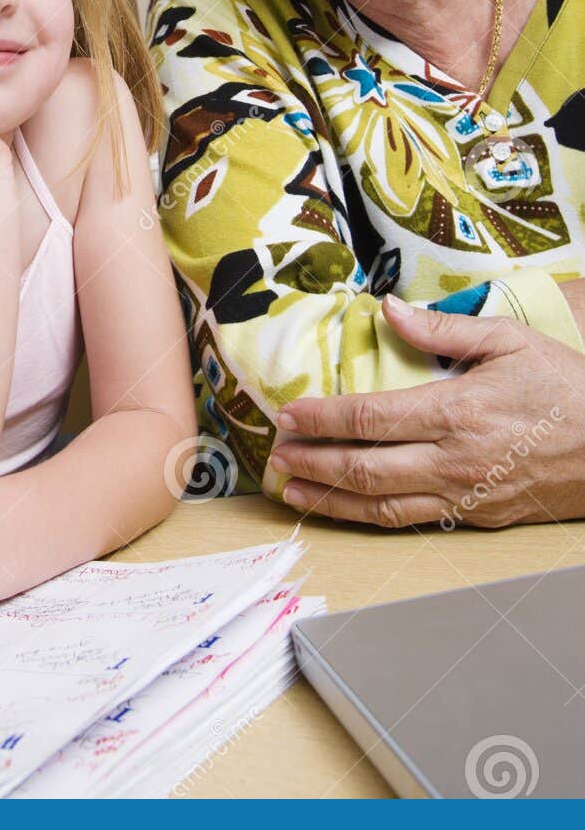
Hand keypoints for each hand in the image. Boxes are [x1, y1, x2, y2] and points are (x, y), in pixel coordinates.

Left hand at [268, 294, 584, 528]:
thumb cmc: (567, 387)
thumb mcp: (510, 340)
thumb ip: (443, 328)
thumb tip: (388, 307)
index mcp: (457, 411)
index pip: (370, 417)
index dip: (322, 419)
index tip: (288, 415)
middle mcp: (453, 461)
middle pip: (364, 468)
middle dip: (312, 463)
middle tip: (274, 457)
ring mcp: (464, 496)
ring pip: (381, 507)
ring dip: (330, 499)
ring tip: (293, 490)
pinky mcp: (476, 519)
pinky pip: (412, 522)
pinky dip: (370, 518)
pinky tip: (347, 509)